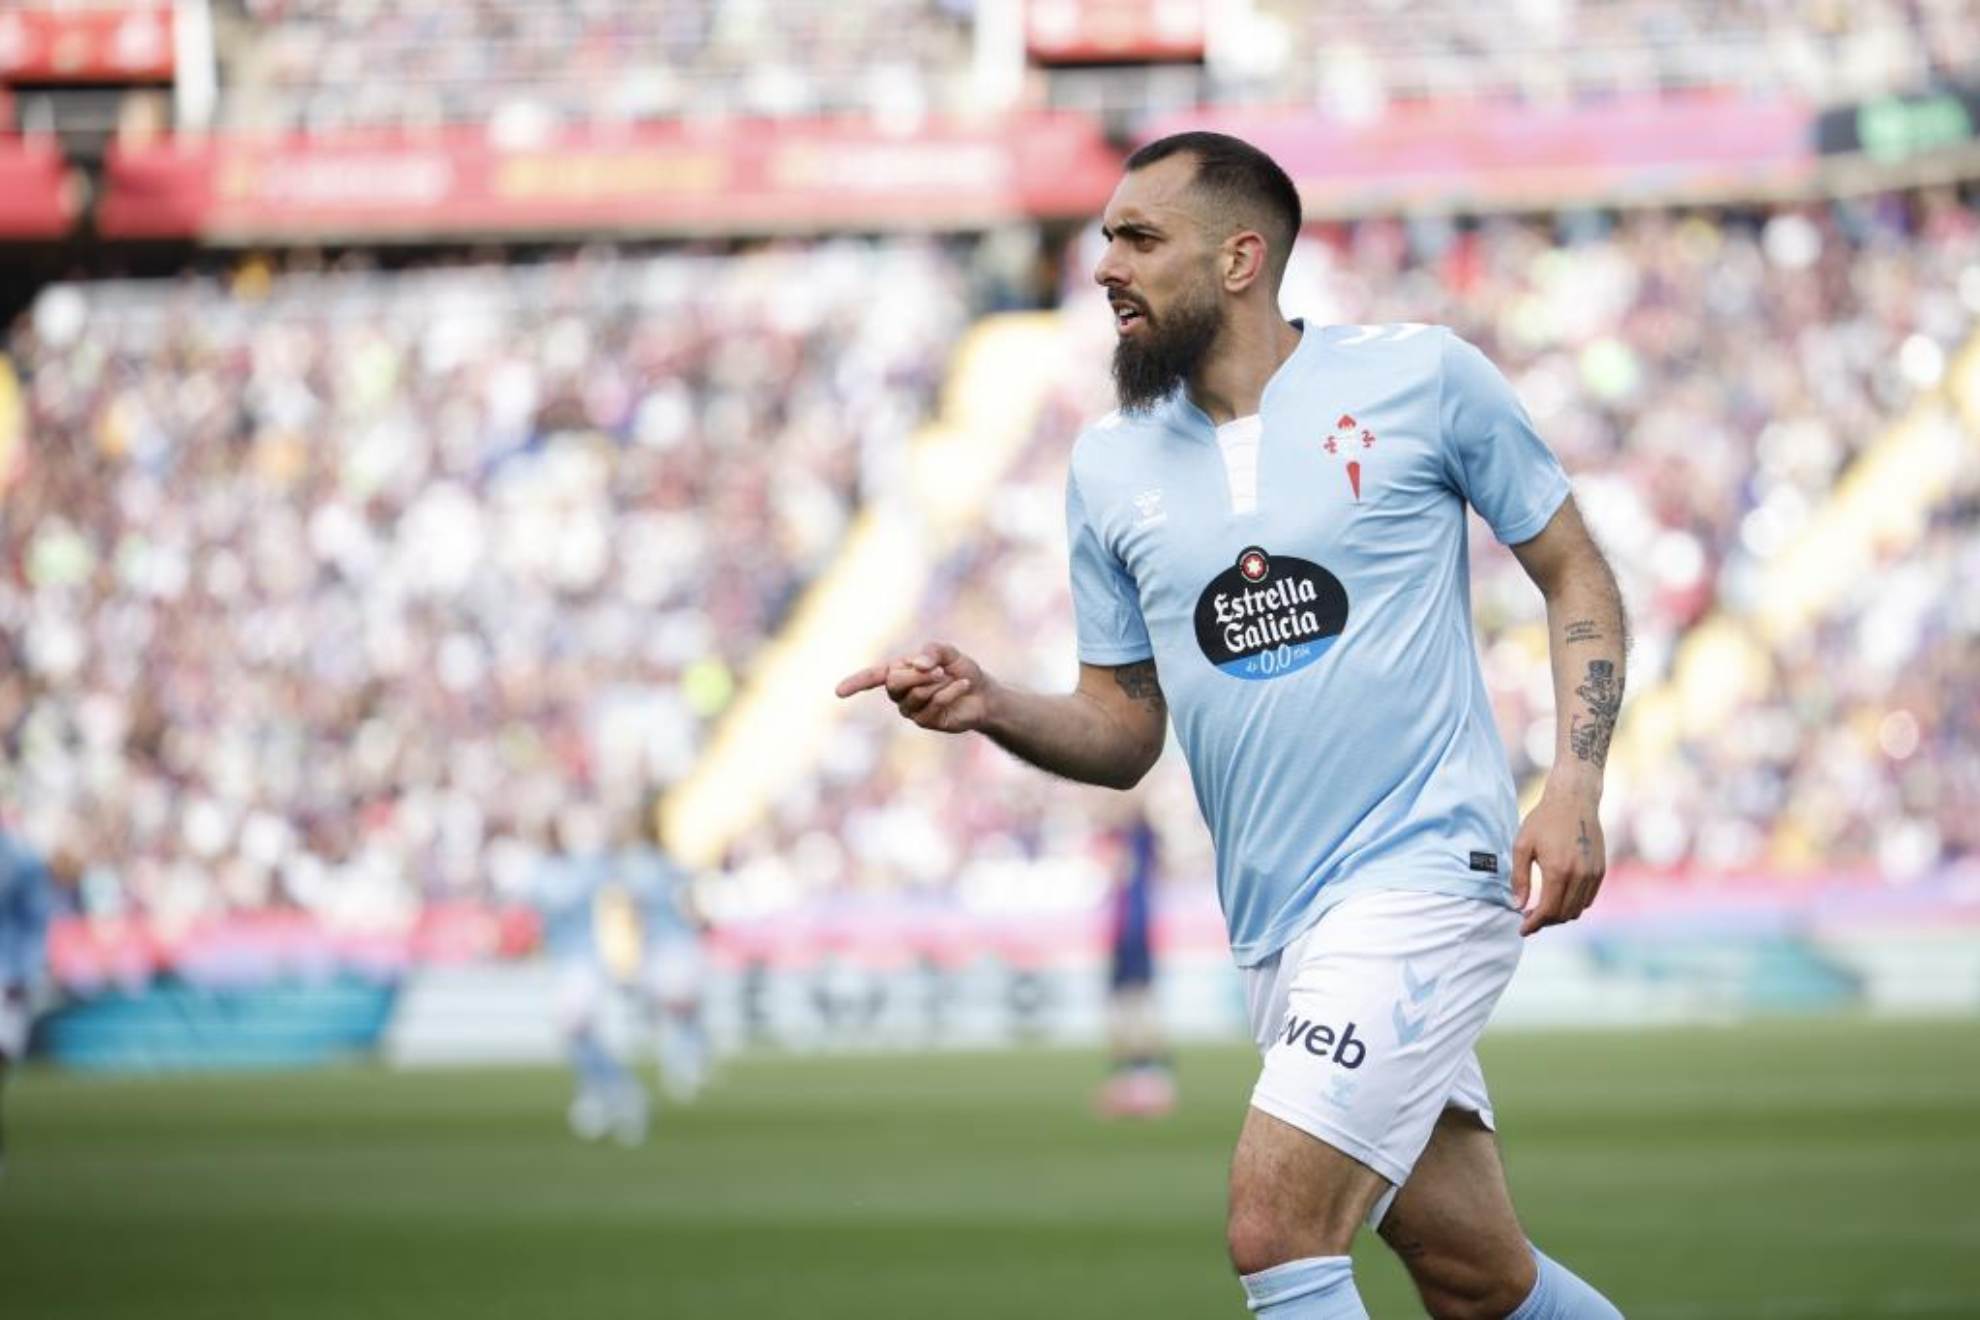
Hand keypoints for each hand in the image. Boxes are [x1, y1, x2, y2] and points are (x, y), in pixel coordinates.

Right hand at [834, 641, 993, 734]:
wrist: (983, 693)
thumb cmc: (960, 670)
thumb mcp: (948, 652)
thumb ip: (931, 652)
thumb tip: (916, 664)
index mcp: (899, 672)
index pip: (872, 677)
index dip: (855, 683)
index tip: (838, 691)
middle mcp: (900, 692)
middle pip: (893, 683)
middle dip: (917, 674)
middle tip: (939, 670)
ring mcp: (911, 709)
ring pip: (914, 695)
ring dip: (936, 683)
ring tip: (950, 678)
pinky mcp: (926, 721)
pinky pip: (933, 705)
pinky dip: (949, 692)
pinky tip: (962, 686)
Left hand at [1511, 789, 1605, 935]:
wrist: (1574, 800)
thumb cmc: (1543, 820)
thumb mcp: (1522, 846)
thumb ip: (1519, 878)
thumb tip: (1518, 905)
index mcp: (1558, 870)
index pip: (1548, 911)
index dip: (1534, 924)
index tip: (1522, 929)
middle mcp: (1580, 875)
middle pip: (1564, 914)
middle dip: (1545, 921)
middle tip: (1528, 918)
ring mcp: (1594, 874)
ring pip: (1578, 909)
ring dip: (1560, 915)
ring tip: (1542, 908)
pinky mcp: (1601, 870)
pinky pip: (1588, 899)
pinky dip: (1574, 905)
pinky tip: (1559, 898)